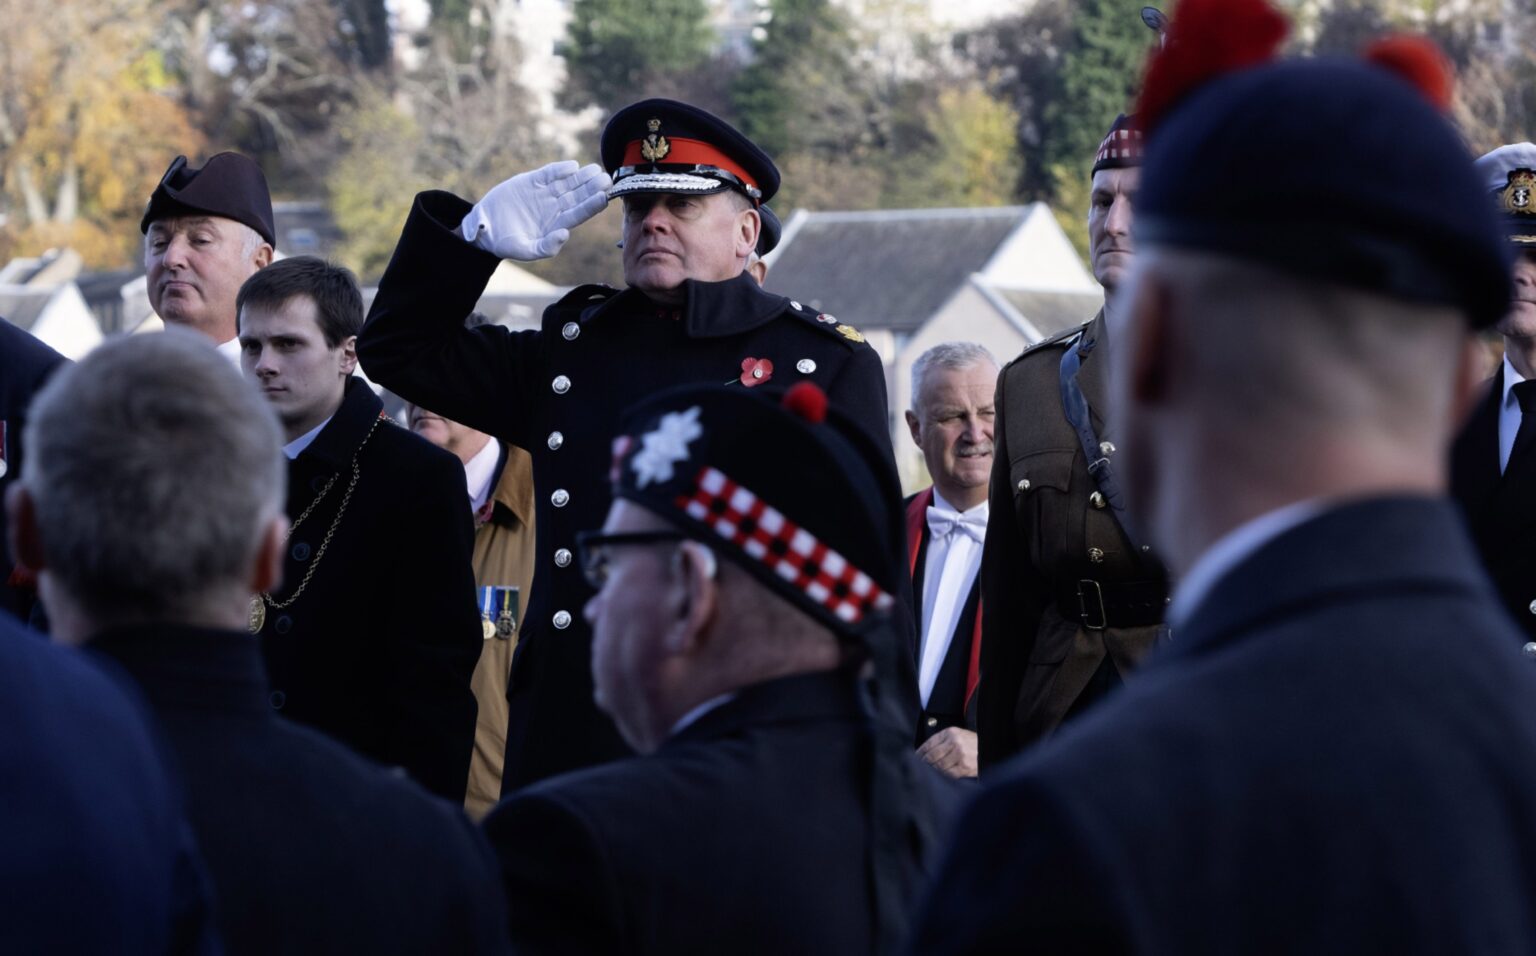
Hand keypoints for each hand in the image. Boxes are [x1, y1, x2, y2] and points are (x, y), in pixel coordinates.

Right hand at [460, 161, 611, 260]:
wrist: (484, 228)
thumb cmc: (506, 244)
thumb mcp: (525, 250)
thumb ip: (545, 247)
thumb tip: (564, 235)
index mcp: (555, 225)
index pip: (578, 214)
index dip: (591, 205)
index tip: (604, 197)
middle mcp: (554, 209)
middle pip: (577, 196)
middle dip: (592, 187)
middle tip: (607, 179)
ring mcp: (544, 194)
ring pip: (567, 184)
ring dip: (581, 177)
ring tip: (595, 170)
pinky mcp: (531, 182)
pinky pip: (549, 174)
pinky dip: (560, 170)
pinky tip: (573, 166)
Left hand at [917, 727, 978, 778]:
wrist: (989, 748)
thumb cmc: (971, 742)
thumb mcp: (957, 734)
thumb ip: (941, 740)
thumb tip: (923, 753)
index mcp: (950, 733)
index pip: (929, 744)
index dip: (920, 753)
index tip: (915, 758)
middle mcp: (954, 743)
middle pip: (932, 756)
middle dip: (924, 763)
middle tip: (919, 768)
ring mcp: (960, 755)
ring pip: (939, 766)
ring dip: (932, 771)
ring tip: (928, 773)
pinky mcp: (965, 767)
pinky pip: (948, 774)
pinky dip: (942, 776)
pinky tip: (939, 777)